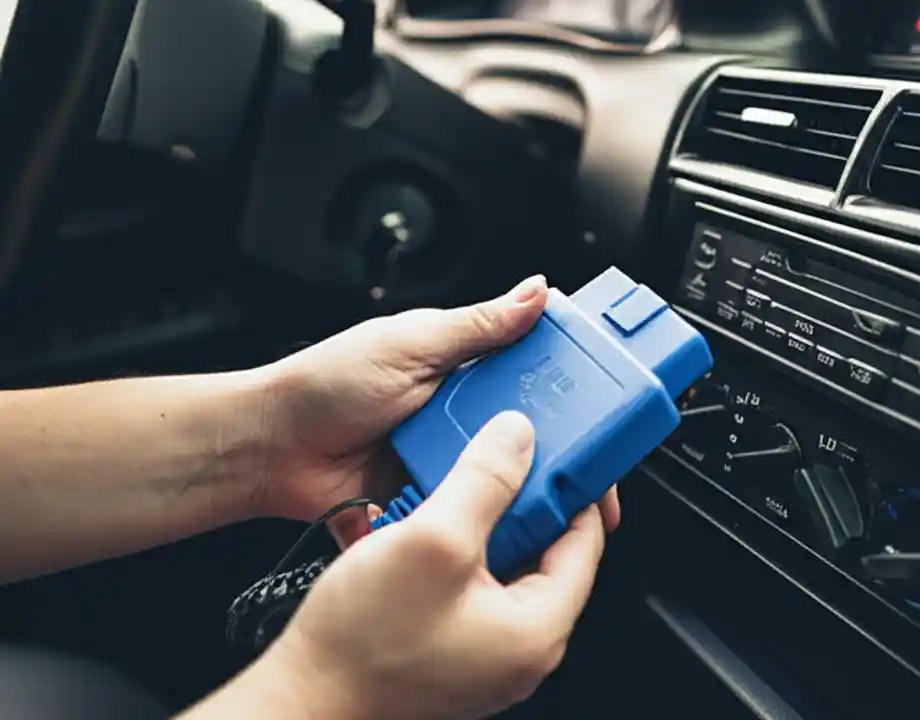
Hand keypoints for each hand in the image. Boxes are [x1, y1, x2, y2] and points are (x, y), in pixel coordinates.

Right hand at [183, 412, 604, 719]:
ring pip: (504, 568)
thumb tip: (519, 437)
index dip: (571, 485)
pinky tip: (420, 538)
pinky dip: (456, 558)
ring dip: (479, 528)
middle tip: (491, 468)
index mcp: (540, 630)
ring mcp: (487, 657)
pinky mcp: (453, 656)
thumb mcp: (433, 539)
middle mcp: (523, 651)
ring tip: (446, 500)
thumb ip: (485, 481)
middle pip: (545, 552)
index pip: (586, 539)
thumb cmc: (361, 645)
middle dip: (518, 505)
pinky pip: (472, 591)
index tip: (554, 449)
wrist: (302, 700)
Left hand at [250, 275, 620, 542]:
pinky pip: (474, 508)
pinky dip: (492, 513)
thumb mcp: (410, 341)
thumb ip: (478, 324)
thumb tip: (536, 290)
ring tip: (560, 494)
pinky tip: (510, 518)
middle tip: (598, 467)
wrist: (271, 450)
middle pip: (535, 430)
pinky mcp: (433, 498)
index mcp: (464, 366)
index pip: (538, 371)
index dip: (577, 385)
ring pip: (511, 474)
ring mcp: (449, 458)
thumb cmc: (324, 384)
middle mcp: (463, 414)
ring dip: (533, 485)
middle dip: (570, 450)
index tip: (614, 399)